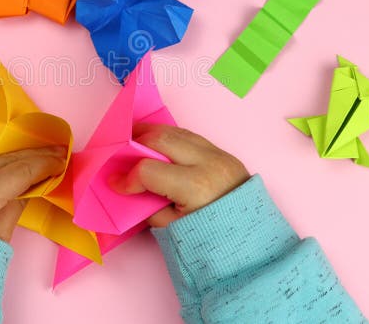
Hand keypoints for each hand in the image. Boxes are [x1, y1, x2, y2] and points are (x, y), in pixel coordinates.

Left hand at [0, 137, 66, 241]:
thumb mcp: (1, 235)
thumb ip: (19, 202)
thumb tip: (34, 182)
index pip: (21, 170)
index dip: (44, 163)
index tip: (61, 159)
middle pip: (5, 156)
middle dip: (33, 152)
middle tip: (55, 148)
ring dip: (8, 145)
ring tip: (29, 146)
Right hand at [111, 124, 248, 227]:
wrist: (253, 238)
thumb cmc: (212, 238)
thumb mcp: (174, 229)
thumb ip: (148, 206)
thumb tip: (129, 190)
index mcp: (196, 187)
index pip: (148, 170)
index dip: (127, 178)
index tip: (115, 185)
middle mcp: (208, 163)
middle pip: (160, 139)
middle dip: (135, 143)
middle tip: (119, 153)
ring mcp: (218, 154)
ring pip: (176, 131)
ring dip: (151, 134)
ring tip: (133, 143)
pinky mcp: (222, 152)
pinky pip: (189, 136)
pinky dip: (170, 138)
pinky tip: (157, 145)